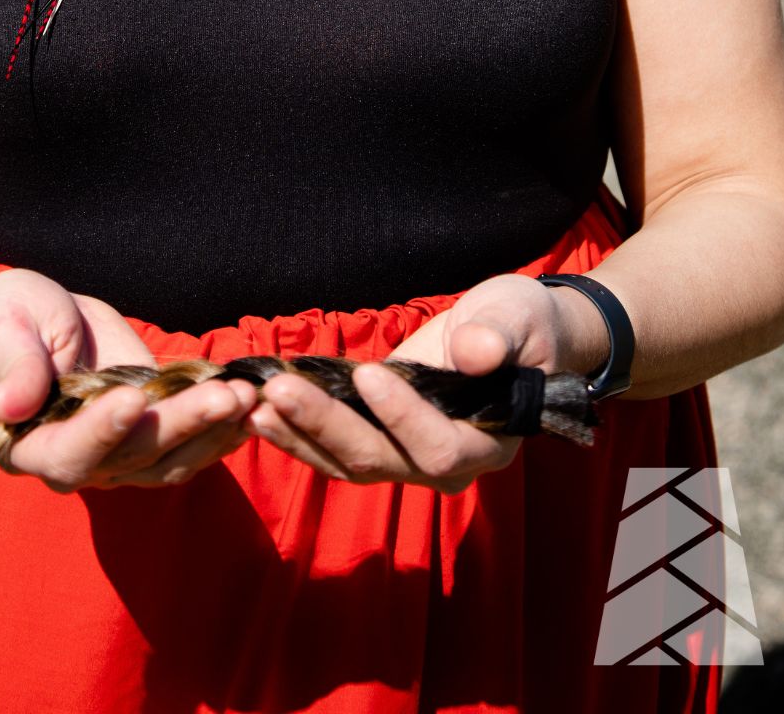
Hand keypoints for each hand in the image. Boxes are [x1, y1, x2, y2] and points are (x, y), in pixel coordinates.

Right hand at [0, 269, 258, 492]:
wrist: (32, 322)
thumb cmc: (8, 321)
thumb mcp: (5, 328)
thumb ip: (15, 365)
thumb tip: (14, 405)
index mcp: (27, 444)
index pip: (67, 451)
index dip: (100, 431)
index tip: (134, 399)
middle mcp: (77, 462)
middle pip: (134, 457)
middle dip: (183, 424)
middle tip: (226, 394)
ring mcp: (119, 455)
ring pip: (172, 460)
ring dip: (214, 430)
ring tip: (250, 395)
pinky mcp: (152, 436)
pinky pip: (191, 444)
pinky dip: (223, 428)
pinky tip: (255, 405)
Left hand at [241, 272, 593, 492]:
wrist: (516, 335)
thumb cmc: (527, 326)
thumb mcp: (521, 319)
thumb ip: (499, 338)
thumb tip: (476, 353)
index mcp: (488, 442)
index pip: (439, 447)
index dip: (403, 416)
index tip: (369, 373)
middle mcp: (444, 464)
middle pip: (378, 461)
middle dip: (326, 425)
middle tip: (281, 390)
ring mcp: (406, 455)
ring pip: (347, 462)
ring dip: (299, 434)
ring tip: (255, 405)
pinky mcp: (379, 437)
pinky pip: (333, 447)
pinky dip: (296, 432)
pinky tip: (257, 410)